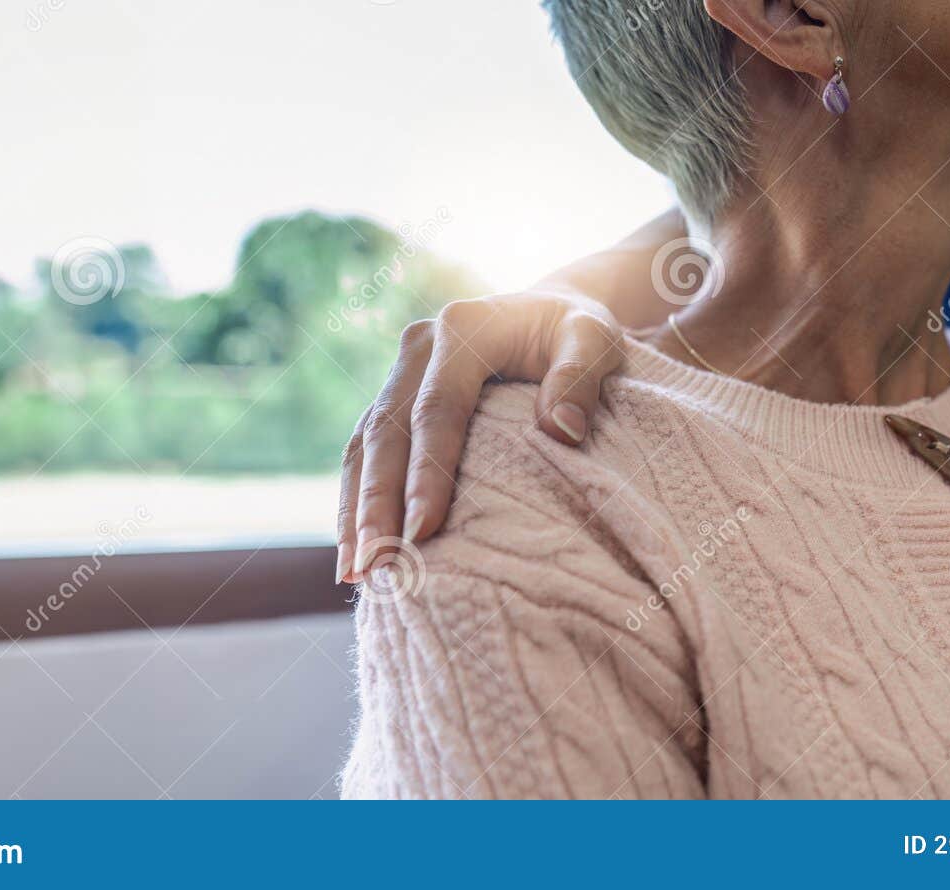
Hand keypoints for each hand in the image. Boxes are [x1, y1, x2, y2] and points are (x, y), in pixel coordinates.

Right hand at [337, 289, 624, 581]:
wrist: (548, 309)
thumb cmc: (576, 331)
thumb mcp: (596, 338)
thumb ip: (582, 375)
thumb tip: (562, 430)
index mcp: (462, 329)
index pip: (438, 408)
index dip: (427, 471)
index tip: (422, 531)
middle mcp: (418, 348)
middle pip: (386, 430)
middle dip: (376, 504)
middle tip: (374, 566)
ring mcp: (400, 372)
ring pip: (363, 444)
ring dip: (355, 510)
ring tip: (353, 574)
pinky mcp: (394, 397)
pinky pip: (365, 451)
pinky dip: (357, 500)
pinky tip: (355, 548)